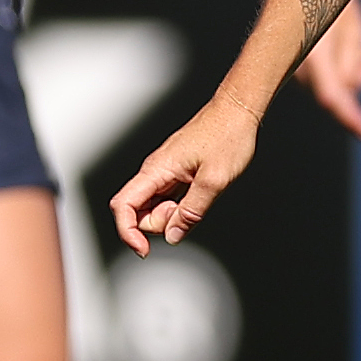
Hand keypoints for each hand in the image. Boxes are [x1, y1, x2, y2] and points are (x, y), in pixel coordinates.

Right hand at [110, 98, 264, 253]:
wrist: (237, 111)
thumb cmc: (228, 136)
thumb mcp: (214, 180)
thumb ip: (191, 211)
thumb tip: (172, 235)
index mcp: (157, 169)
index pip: (123, 206)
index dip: (127, 232)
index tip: (144, 249)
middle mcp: (154, 170)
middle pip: (137, 211)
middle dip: (159, 223)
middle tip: (188, 211)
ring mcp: (163, 171)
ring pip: (152, 206)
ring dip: (170, 215)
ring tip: (197, 198)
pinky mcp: (174, 172)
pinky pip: (165, 198)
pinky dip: (177, 207)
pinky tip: (196, 198)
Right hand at [298, 0, 360, 140]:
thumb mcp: (351, 25)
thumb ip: (352, 61)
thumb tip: (353, 86)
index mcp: (314, 53)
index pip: (333, 98)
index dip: (351, 118)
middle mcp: (297, 63)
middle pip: (335, 92)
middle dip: (356, 81)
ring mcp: (290, 64)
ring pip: (330, 85)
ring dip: (350, 72)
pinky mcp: (291, 62)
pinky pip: (320, 76)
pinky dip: (340, 69)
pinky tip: (355, 54)